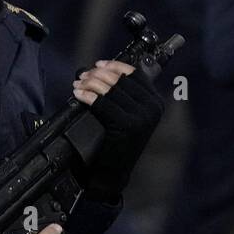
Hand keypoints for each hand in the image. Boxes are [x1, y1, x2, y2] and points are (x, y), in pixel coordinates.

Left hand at [73, 61, 163, 200]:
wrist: (115, 170)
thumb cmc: (117, 140)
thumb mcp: (129, 114)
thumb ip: (124, 94)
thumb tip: (101, 68)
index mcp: (155, 102)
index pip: (136, 75)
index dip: (115, 66)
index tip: (99, 63)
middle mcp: (152, 108)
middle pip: (121, 80)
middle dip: (98, 74)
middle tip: (83, 75)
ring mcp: (141, 117)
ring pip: (110, 90)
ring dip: (90, 83)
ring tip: (78, 83)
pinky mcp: (126, 125)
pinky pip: (102, 103)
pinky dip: (87, 96)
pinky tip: (78, 94)